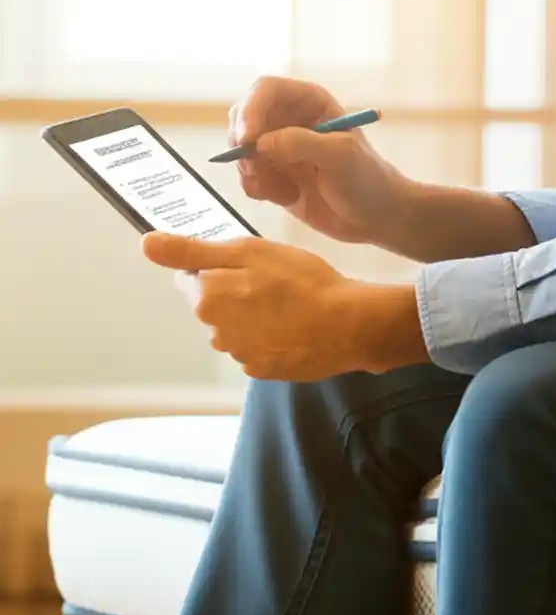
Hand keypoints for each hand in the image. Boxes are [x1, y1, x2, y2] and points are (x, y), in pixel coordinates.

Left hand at [142, 233, 426, 380]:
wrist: (350, 326)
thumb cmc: (303, 282)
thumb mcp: (249, 251)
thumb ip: (194, 250)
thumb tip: (146, 244)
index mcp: (207, 298)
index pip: (192, 277)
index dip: (220, 267)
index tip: (251, 265)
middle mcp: (215, 331)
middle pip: (214, 306)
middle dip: (235, 293)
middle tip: (275, 282)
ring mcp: (240, 355)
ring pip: (236, 328)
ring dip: (254, 317)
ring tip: (290, 306)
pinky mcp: (264, 371)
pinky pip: (258, 349)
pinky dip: (271, 338)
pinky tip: (295, 328)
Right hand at [230, 76, 410, 243]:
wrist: (377, 218)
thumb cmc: (367, 180)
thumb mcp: (340, 156)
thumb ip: (300, 143)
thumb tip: (260, 143)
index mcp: (310, 102)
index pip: (266, 90)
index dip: (251, 110)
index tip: (248, 140)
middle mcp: (290, 120)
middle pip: (243, 116)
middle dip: (243, 144)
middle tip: (255, 168)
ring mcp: (279, 148)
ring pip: (241, 150)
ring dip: (253, 172)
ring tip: (285, 190)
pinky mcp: (274, 176)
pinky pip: (248, 177)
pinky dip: (259, 189)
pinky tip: (289, 197)